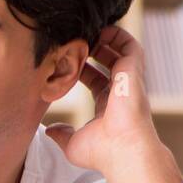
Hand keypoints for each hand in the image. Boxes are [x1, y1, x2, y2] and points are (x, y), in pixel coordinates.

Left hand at [44, 24, 164, 177]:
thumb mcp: (73, 144)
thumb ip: (61, 135)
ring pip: (119, 51)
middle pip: (107, 63)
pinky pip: (130, 45)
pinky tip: (101, 30)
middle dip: (92, 50)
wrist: (123, 150)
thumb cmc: (102, 152)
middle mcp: (119, 91)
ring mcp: (127, 80)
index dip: (81, 69)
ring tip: (86, 31)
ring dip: (104, 39)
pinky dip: (118, 35)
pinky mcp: (133, 71)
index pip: (95, 80)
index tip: (65, 61)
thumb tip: (49, 130)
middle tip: (74, 41)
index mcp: (107, 105)